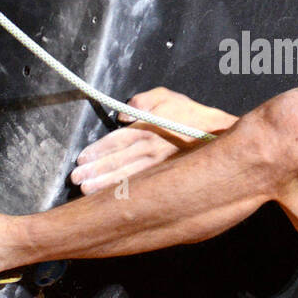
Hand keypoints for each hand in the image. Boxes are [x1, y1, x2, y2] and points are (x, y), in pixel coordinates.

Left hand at [70, 87, 234, 194]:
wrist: (221, 136)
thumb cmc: (192, 116)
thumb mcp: (168, 97)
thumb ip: (145, 100)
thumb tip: (123, 114)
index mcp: (148, 129)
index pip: (116, 141)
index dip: (97, 150)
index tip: (81, 159)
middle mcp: (151, 149)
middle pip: (117, 161)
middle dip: (95, 170)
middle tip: (76, 179)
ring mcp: (160, 167)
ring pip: (127, 177)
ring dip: (105, 184)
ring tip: (86, 191)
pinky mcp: (168, 179)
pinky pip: (142, 187)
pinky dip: (126, 193)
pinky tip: (112, 200)